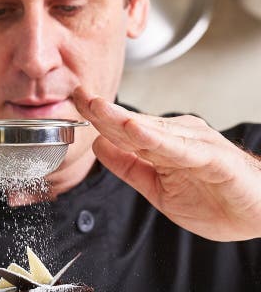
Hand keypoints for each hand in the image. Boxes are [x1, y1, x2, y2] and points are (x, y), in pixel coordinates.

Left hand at [73, 88, 260, 241]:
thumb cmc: (217, 199)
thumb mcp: (157, 188)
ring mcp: (195, 145)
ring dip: (121, 118)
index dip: (96, 114)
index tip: (72, 100)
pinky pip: (179, 148)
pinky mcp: (212, 159)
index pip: (122, 127)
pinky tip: (135, 130)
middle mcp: (178, 137)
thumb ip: (129, 167)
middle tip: (77, 93)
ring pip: (151, 130)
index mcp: (164, 143)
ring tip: (96, 106)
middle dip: (101, 109)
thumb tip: (99, 146)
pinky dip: (156, 138)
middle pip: (132, 122)